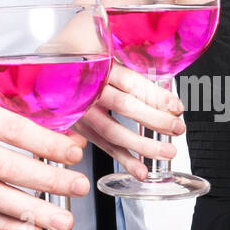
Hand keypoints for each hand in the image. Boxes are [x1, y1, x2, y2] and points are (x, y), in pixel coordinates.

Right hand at [0, 83, 89, 229]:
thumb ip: (27, 115)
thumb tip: (73, 141)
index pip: (12, 129)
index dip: (46, 145)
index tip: (75, 154)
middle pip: (3, 168)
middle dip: (48, 181)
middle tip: (80, 187)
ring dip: (32, 212)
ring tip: (63, 220)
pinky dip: (8, 226)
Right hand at [76, 63, 185, 179]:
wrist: (52, 78)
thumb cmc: (85, 66)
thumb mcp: (106, 59)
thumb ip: (132, 73)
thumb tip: (168, 100)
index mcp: (97, 68)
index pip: (131, 83)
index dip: (156, 96)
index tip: (176, 107)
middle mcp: (87, 90)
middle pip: (124, 106)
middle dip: (155, 120)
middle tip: (177, 128)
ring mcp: (81, 111)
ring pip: (113, 132)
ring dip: (143, 145)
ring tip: (167, 152)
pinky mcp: (78, 128)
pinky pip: (103, 146)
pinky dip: (124, 160)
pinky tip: (141, 170)